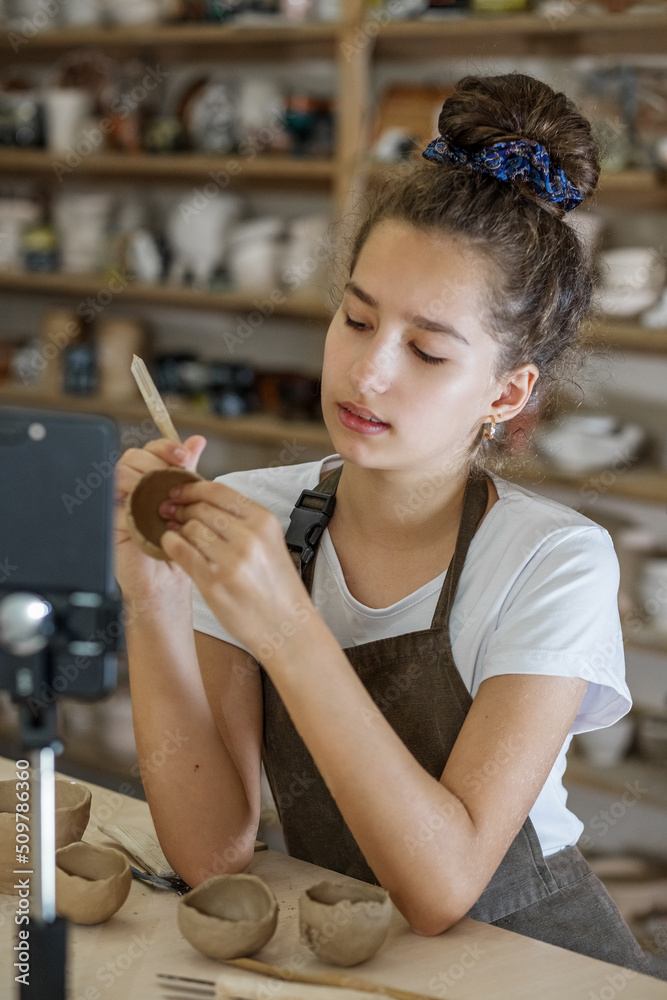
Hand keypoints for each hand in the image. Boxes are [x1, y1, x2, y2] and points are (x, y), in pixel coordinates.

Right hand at [114, 435, 206, 602]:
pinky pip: (113, 498)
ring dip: (144, 479)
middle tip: (173, 477)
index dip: (166, 447)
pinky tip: (148, 508)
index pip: (152, 450)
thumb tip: (196, 441)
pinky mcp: (111, 519)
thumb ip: (189, 474)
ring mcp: (120, 502)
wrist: (166, 582)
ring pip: (121, 472)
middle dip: (156, 462)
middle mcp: (134, 489)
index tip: (183, 455)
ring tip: (163, 496)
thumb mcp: (189, 506)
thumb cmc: (177, 547)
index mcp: (153, 481)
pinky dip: (132, 499)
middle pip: (134, 456)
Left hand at [157, 480, 313, 660]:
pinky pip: (181, 551)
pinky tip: (172, 545)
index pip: (218, 490)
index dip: (192, 488)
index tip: (179, 491)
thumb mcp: (269, 543)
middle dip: (181, 508)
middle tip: (171, 512)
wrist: (286, 626)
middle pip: (200, 508)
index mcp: (264, 521)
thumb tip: (204, 501)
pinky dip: (171, 544)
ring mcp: (231, 559)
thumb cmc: (277, 588)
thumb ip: (242, 521)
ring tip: (176, 533)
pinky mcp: (214, 581)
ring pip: (189, 528)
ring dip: (178, 529)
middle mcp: (249, 536)